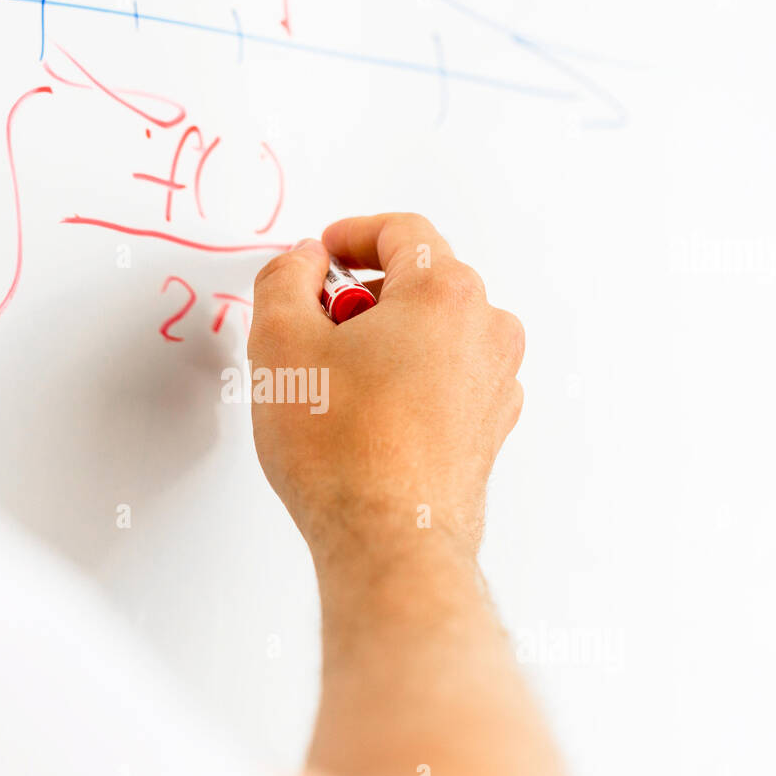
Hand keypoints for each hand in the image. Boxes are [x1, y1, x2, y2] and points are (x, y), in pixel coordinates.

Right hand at [247, 213, 524, 568]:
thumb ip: (285, 278)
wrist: (390, 542)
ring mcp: (496, 383)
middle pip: (421, 281)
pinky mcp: (490, 428)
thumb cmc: (343, 452)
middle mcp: (486, 330)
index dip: (352, 235)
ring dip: (388, 340)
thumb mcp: (279, 343)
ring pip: (436, 332)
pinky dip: (409, 379)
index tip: (325, 252)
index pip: (401, 232)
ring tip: (338, 385)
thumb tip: (304, 263)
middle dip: (364, 296)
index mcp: (444, 293)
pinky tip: (367, 417)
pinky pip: (447, 377)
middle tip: (316, 331)